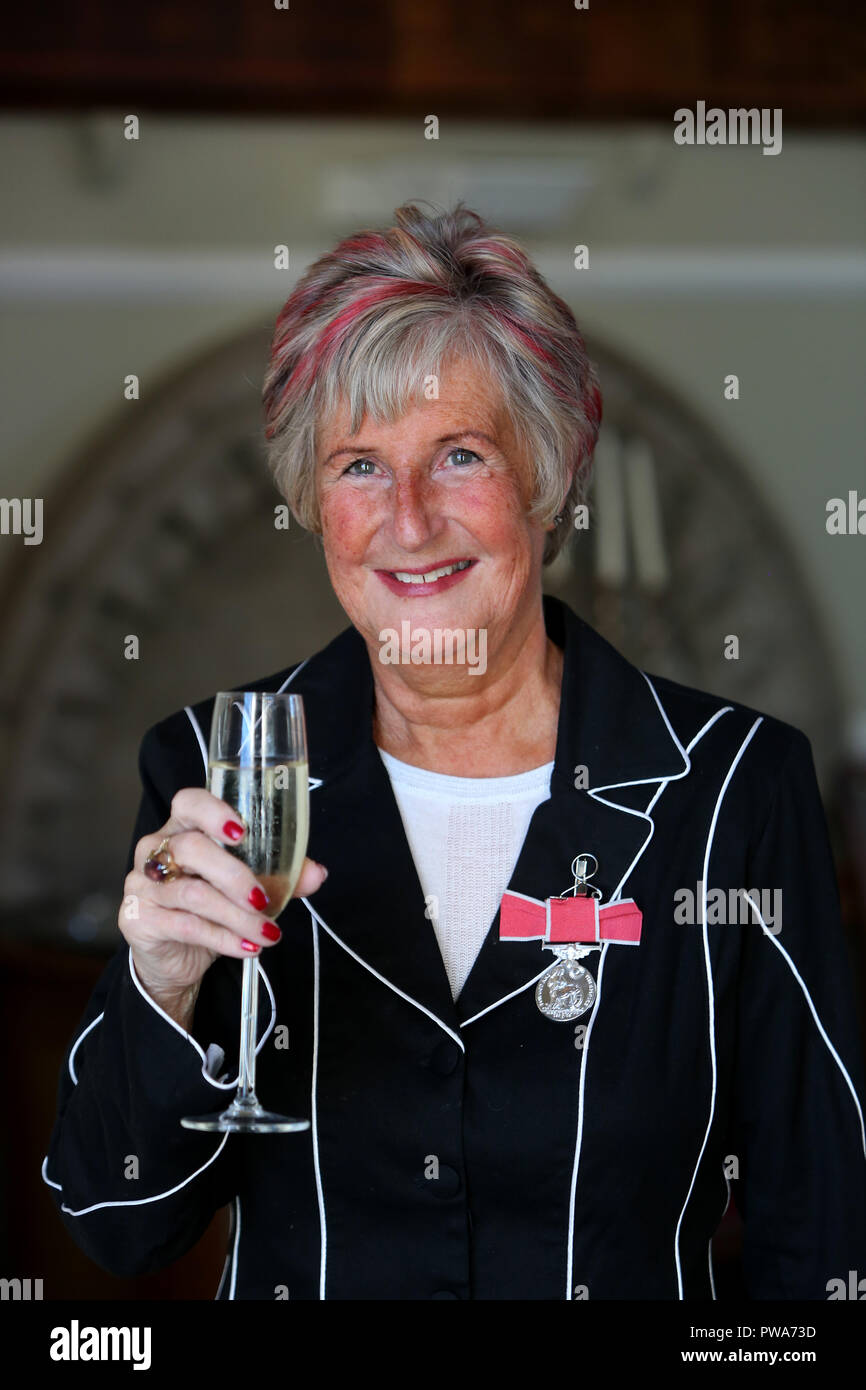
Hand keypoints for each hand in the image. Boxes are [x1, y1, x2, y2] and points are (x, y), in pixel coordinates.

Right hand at [120, 787, 326, 1014]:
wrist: (173, 956)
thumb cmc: (208, 907)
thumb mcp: (243, 887)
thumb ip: (280, 876)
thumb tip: (317, 873)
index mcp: (182, 828)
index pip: (188, 803)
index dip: (212, 811)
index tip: (242, 832)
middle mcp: (156, 850)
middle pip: (191, 848)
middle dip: (234, 875)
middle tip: (264, 899)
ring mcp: (143, 885)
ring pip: (192, 893)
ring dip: (237, 916)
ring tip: (267, 933)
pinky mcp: (139, 919)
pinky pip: (186, 926)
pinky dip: (224, 939)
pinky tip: (247, 947)